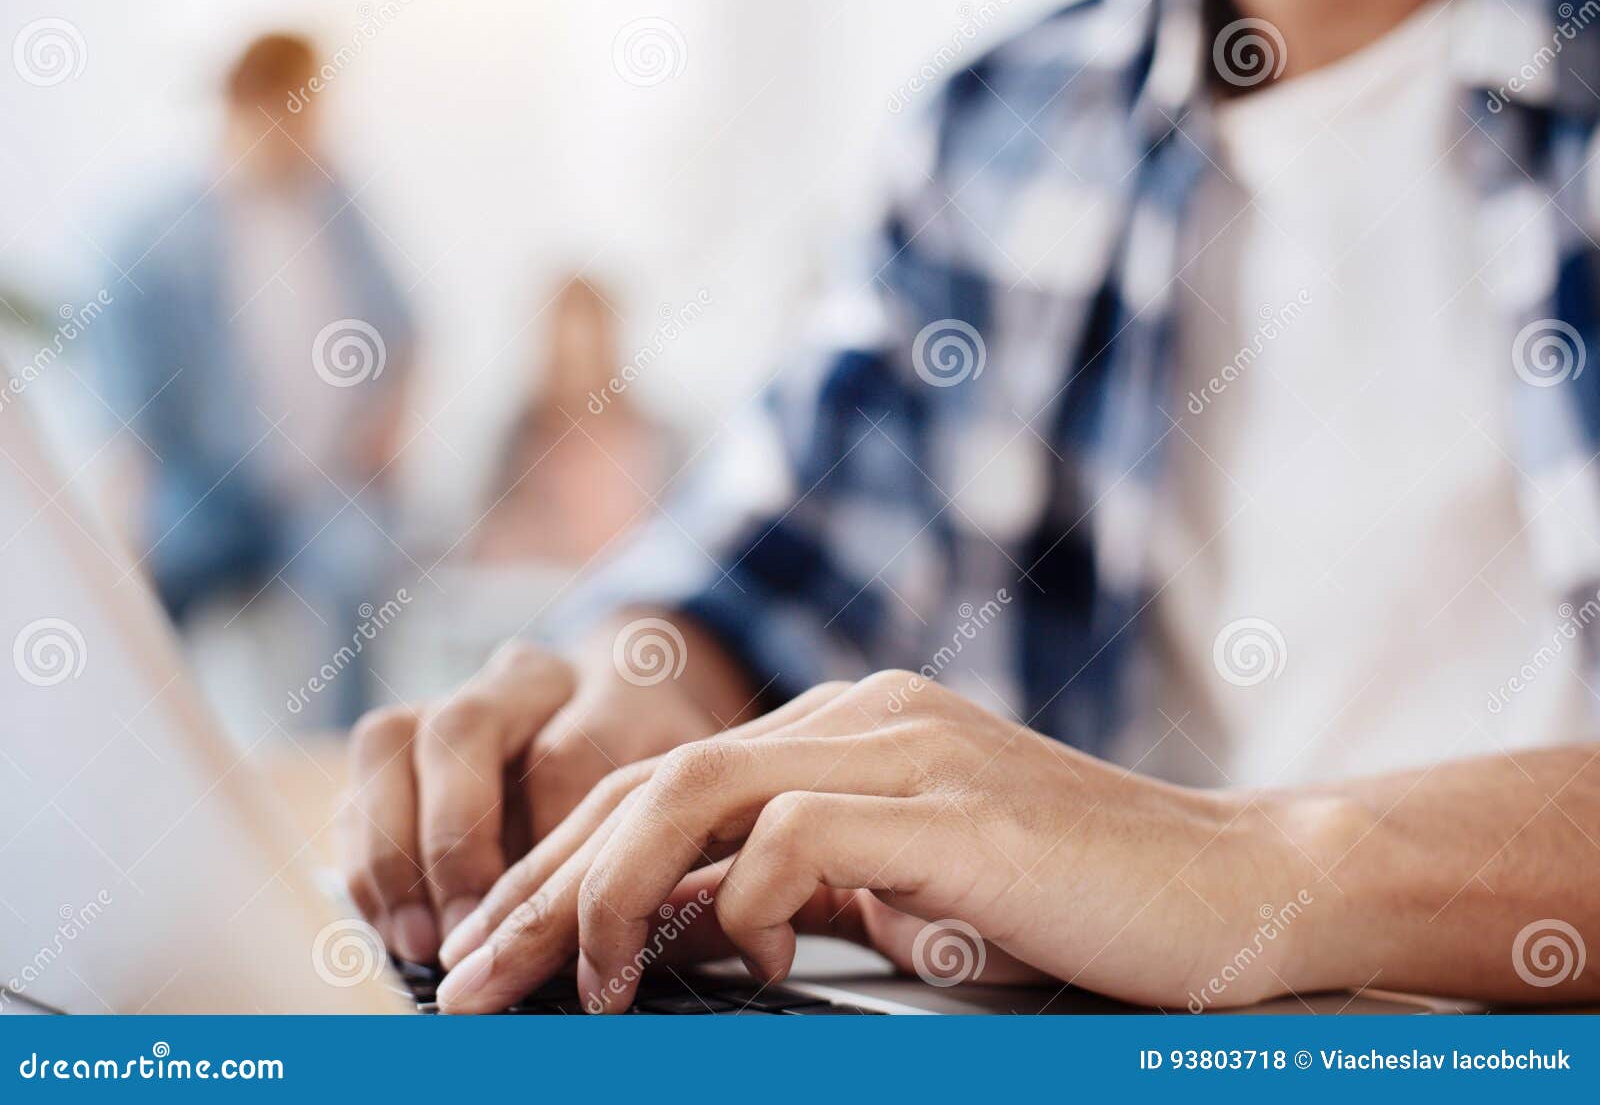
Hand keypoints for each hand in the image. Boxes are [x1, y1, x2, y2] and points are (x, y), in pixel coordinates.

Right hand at [338, 615, 749, 964]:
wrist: (637, 712)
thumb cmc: (675, 782)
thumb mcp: (702, 805)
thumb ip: (672, 853)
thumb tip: (628, 945)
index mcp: (611, 684)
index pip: (568, 755)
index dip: (548, 845)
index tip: (550, 926)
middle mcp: (525, 677)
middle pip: (463, 727)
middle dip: (455, 841)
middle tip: (464, 933)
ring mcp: (456, 695)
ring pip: (393, 738)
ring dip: (394, 850)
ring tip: (417, 940)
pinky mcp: (409, 737)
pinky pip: (362, 780)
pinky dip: (367, 858)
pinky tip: (393, 925)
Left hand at [433, 671, 1292, 1013]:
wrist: (1231, 891)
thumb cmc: (1072, 910)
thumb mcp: (910, 898)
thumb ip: (804, 891)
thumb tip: (680, 934)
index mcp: (847, 728)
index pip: (664, 780)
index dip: (563, 863)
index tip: (496, 948)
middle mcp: (860, 715)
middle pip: (650, 779)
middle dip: (538, 882)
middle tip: (464, 979)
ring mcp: (903, 748)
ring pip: (692, 788)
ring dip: (600, 891)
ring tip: (561, 986)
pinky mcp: (946, 804)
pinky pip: (789, 836)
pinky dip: (731, 905)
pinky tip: (729, 964)